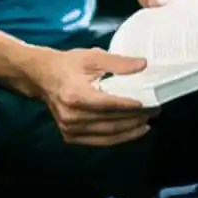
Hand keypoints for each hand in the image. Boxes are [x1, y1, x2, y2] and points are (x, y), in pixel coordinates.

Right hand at [25, 47, 158, 145]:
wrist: (43, 77)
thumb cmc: (68, 64)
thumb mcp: (92, 57)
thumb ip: (118, 62)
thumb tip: (143, 65)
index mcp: (75, 95)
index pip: (109, 104)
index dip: (130, 105)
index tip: (149, 103)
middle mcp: (71, 116)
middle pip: (111, 120)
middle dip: (135, 117)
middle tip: (154, 111)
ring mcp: (69, 129)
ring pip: (107, 134)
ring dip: (130, 130)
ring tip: (147, 122)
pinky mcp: (70, 136)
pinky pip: (99, 140)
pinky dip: (117, 137)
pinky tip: (131, 131)